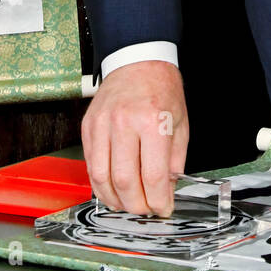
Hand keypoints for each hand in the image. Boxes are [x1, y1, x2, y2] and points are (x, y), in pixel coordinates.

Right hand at [81, 61, 188, 215]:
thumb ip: (175, 160)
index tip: (163, 208)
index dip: (158, 201)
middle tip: (146, 210)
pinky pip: (90, 164)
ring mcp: (103, 124)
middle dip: (137, 205)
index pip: (153, 176)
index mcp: (153, 122)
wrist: (138, 60)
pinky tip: (112, 190)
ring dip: (115, 199)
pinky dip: (100, 184)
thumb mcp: (181, 123)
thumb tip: (166, 191)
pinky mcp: (89, 126)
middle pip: (126, 181)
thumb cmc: (162, 89)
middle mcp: (125, 123)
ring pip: (102, 177)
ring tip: (127, 205)